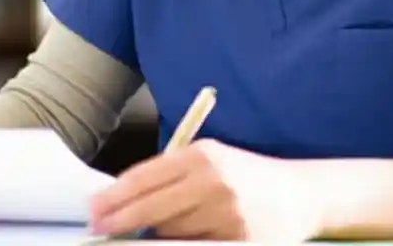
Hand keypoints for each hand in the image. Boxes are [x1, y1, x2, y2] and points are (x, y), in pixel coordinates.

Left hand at [88, 138, 322, 242]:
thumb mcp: (209, 160)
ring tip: (144, 235)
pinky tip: (168, 244)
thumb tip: (121, 200)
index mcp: (203, 156)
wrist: (299, 195)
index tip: (94, 209)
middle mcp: (214, 183)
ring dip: (154, 237)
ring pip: (171, 234)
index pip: (145, 177)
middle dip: (121, 221)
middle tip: (99, 229)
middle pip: (152, 209)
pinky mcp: (239, 243)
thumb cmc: (244, 176)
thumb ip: (170, 176)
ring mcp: (228, 215)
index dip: (114, 197)